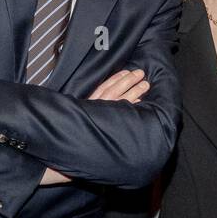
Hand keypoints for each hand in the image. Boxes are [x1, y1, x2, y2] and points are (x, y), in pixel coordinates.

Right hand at [37, 70, 150, 184]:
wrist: (71, 146)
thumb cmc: (78, 128)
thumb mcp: (83, 112)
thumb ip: (94, 104)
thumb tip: (109, 97)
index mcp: (90, 101)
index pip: (104, 85)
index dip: (116, 78)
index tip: (126, 71)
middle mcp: (96, 107)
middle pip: (114, 90)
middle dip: (128, 81)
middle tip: (141, 73)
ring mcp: (102, 116)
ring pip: (121, 100)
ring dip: (134, 91)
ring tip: (145, 85)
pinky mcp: (107, 126)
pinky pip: (122, 114)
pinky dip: (132, 108)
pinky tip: (140, 103)